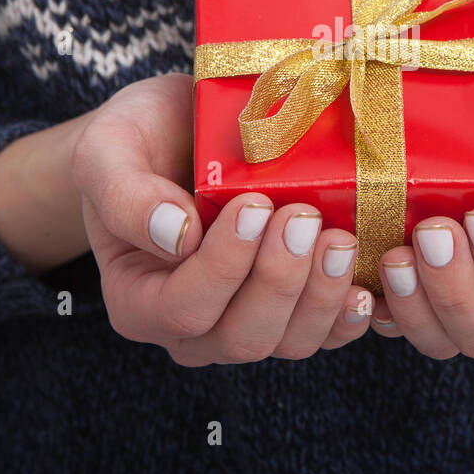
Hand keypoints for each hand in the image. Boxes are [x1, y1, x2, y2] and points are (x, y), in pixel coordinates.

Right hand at [70, 73, 373, 364]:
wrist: (178, 131)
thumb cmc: (139, 141)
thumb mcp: (110, 152)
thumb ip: (126, 196)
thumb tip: (176, 236)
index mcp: (137, 300)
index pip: (183, 309)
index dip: (224, 266)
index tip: (254, 205)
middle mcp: (191, 328)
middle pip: (243, 337)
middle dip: (280, 280)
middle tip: (303, 218)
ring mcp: (244, 323)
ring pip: (289, 343)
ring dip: (321, 295)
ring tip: (339, 239)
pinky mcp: (291, 310)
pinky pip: (325, 334)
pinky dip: (348, 314)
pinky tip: (364, 282)